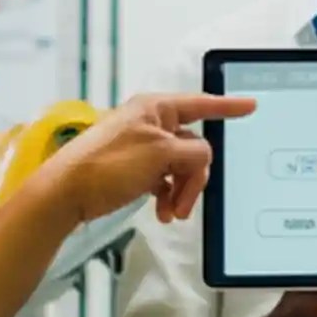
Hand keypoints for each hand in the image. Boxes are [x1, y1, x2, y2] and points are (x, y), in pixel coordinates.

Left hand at [41, 93, 255, 223]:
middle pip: (194, 147)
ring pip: (181, 167)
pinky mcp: (135, 168)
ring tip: (170, 212)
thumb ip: (193, 152)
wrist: (66, 192)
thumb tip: (200, 159)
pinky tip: (161, 211)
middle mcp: (152, 123)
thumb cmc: (108, 164)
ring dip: (181, 191)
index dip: (228, 107)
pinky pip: (165, 179)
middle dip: (194, 177)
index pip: (201, 104)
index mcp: (157, 108)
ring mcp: (144, 146)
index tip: (250, 106)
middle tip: (185, 202)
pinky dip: (167, 195)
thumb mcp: (161, 154)